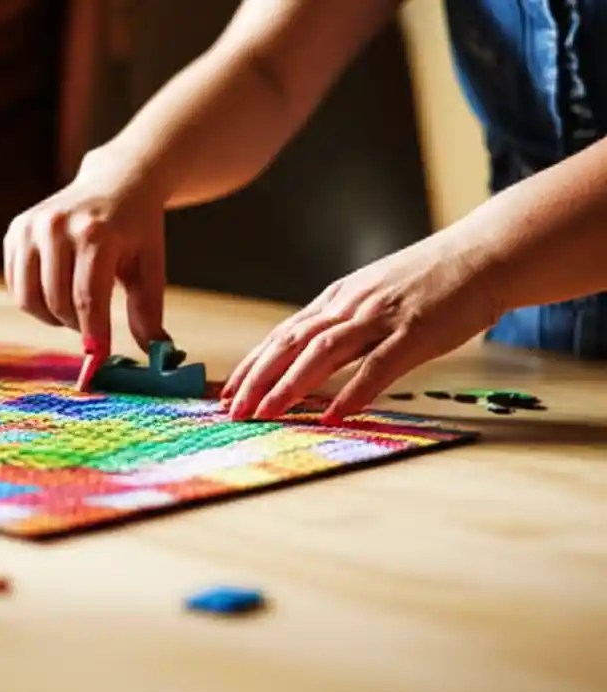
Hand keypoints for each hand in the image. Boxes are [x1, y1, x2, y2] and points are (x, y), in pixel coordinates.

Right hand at [3, 149, 168, 350]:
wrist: (116, 181)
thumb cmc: (136, 229)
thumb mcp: (150, 266)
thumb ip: (149, 311)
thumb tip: (156, 355)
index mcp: (96, 233)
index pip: (88, 298)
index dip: (94, 335)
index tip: (99, 360)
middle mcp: (58, 226)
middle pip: (58, 302)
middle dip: (76, 326)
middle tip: (94, 326)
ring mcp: (32, 226)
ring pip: (30, 299)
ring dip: (52, 317)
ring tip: (76, 309)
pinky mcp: (16, 230)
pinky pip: (16, 286)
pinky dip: (35, 301)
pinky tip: (57, 291)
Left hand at [222, 233, 501, 421]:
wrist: (484, 254)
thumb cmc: (431, 281)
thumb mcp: (374, 296)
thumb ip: (343, 324)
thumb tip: (312, 356)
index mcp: (338, 298)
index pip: (283, 335)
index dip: (253, 364)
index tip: (229, 391)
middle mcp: (350, 305)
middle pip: (291, 343)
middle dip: (257, 378)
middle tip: (232, 410)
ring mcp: (381, 316)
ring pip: (323, 352)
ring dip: (289, 385)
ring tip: (265, 413)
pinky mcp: (415, 331)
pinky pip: (378, 365)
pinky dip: (353, 391)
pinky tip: (334, 415)